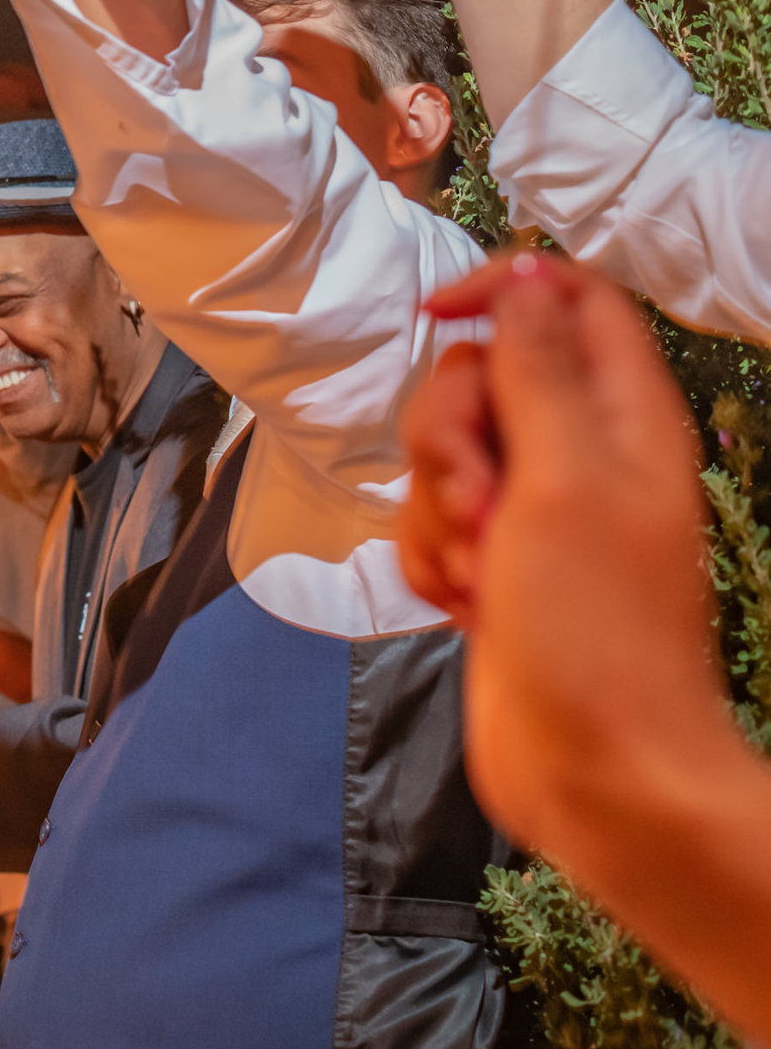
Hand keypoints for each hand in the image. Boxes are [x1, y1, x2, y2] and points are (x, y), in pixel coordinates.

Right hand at [406, 252, 718, 848]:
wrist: (597, 772)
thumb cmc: (597, 633)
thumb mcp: (564, 481)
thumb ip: (537, 372)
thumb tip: (525, 277)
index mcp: (623, 417)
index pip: (568, 298)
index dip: (501, 292)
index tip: (436, 321)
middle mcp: (579, 455)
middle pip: (479, 378)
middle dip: (448, 434)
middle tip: (479, 501)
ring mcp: (533, 514)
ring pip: (441, 456)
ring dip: (434, 511)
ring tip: (476, 571)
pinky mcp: (492, 567)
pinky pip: (425, 526)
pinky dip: (427, 561)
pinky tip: (461, 605)